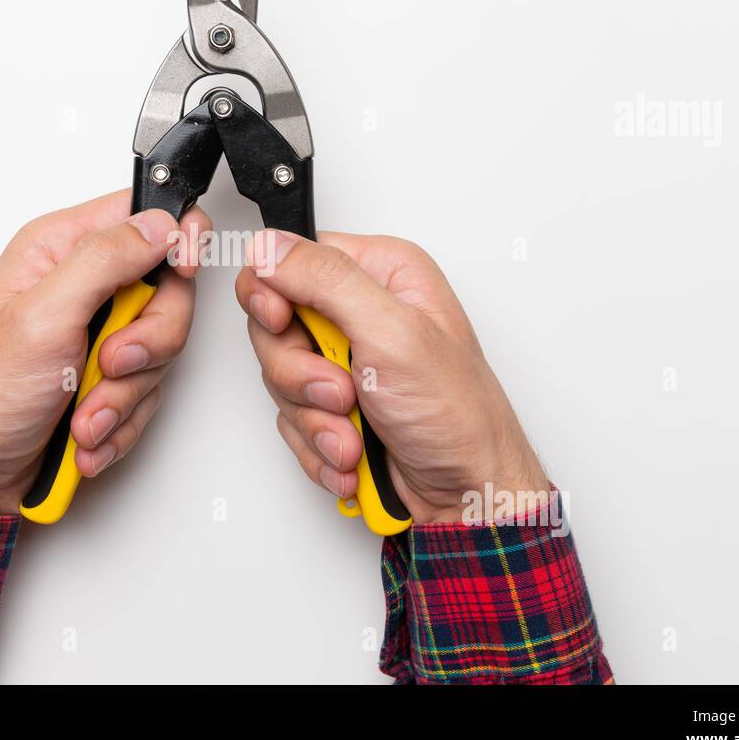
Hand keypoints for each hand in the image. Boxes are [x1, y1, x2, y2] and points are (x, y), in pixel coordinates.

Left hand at [0, 190, 210, 515]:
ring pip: (162, 349)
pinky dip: (120, 421)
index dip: (177, 239)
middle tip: (109, 363)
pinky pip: (150, 393)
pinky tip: (85, 431)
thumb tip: (159, 224)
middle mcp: (83, 286)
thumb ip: (104, 261)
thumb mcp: (42, 317)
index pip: (145, 216)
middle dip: (146, 343)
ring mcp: (100, 333)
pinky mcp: (110, 377)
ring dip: (124, 394)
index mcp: (60, 250)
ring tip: (84, 413)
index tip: (182, 271)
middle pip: (167, 291)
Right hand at [236, 230, 547, 524]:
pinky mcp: (335, 405)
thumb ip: (326, 281)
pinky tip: (352, 454)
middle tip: (341, 393)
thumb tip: (270, 247)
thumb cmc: (457, 415)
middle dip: (300, 374)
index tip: (281, 323)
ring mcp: (347, 361)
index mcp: (381, 273)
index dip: (272, 291)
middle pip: (276, 324)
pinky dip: (317, 444)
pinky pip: (291, 418)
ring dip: (314, 418)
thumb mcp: (392, 333)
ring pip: (281, 378)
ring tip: (354, 435)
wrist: (468, 492)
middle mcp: (362, 310)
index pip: (291, 258)